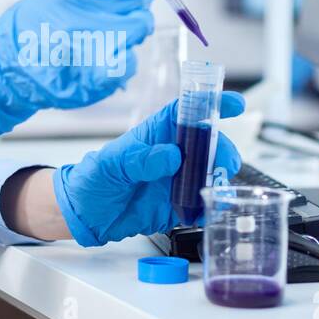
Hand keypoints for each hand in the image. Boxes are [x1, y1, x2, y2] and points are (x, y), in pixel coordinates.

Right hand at [0, 0, 169, 136]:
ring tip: (108, 34)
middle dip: (138, 0)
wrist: (11, 66)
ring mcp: (93, 47)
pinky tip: (105, 56)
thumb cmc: (39, 25)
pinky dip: (124, 56)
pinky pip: (132, 58)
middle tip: (122, 8)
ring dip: (132, 28)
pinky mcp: (100, 76)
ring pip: (141, 26)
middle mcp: (84, 16)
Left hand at [50, 92, 244, 246]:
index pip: (187, 113)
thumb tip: (171, 156)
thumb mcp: (111, 165)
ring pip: (210, 175)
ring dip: (219, 180)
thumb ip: (139, 159)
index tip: (234, 103)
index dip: (212, 104)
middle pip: (208, 145)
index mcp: (156, 136)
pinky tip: (206, 211)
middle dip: (222, 151)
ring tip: (214, 189)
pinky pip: (201, 206)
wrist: (83, 215)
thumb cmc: (92, 180)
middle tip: (224, 164)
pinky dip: (209, 209)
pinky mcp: (177, 207)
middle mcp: (171, 156)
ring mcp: (176, 181)